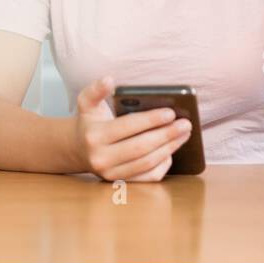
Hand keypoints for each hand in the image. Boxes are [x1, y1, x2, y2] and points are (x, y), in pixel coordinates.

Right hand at [74, 75, 191, 181]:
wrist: (78, 149)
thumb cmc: (90, 122)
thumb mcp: (87, 103)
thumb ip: (96, 90)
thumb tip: (109, 80)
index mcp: (94, 136)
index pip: (128, 126)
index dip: (151, 120)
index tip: (171, 113)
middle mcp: (101, 158)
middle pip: (141, 147)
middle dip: (166, 135)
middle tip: (185, 124)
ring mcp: (111, 174)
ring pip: (147, 163)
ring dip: (169, 148)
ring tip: (184, 134)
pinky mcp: (121, 183)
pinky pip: (147, 177)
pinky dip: (163, 165)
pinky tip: (172, 151)